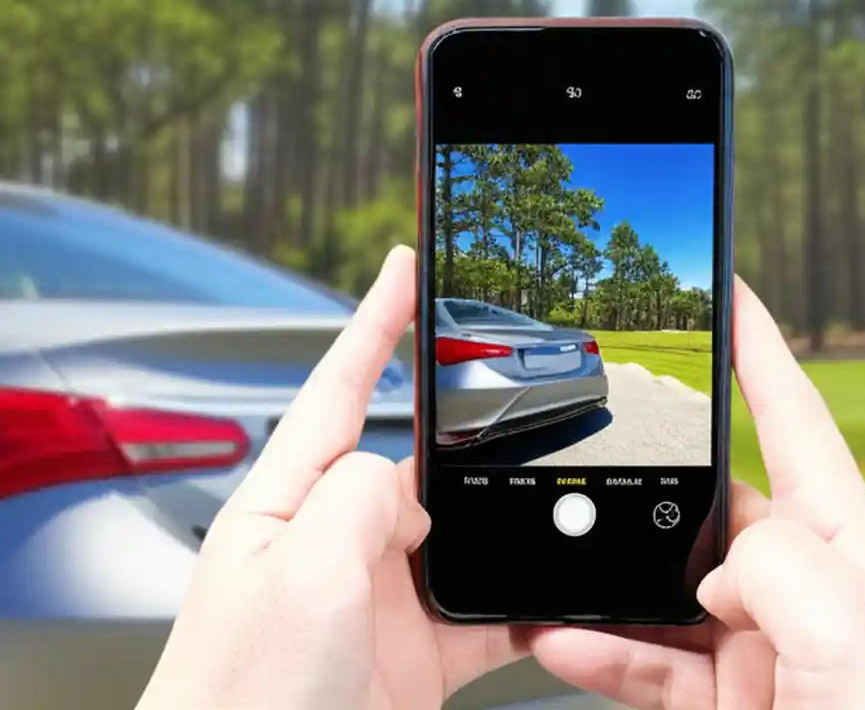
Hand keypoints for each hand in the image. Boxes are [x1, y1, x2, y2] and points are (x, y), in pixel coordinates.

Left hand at [136, 246, 524, 709]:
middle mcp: (332, 545)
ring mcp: (377, 600)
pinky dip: (525, 609)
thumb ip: (361, 496)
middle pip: (415, 466)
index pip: (339, 390)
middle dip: (464, 453)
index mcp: (285, 504)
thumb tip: (408, 486)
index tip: (405, 269)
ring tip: (539, 527)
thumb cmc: (239, 698)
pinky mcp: (416, 655)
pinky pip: (487, 614)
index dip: (374, 323)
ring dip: (500, 536)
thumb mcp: (303, 568)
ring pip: (460, 539)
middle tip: (512, 435)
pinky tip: (552, 605)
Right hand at [528, 277, 864, 708]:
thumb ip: (771, 564)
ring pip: (667, 597)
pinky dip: (603, 655)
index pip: (792, 420)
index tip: (725, 291)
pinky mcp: (738, 709)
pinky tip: (560, 644)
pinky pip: (655, 668)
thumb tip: (714, 577)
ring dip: (606, 586)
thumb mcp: (852, 625)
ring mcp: (769, 653)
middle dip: (647, 486)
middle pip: (709, 510)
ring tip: (547, 568)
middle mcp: (807, 591)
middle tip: (581, 463)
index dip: (757, 349)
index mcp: (850, 544)